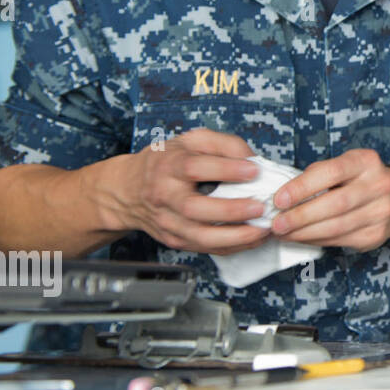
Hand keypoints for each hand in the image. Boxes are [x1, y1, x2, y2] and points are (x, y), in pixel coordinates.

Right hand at [118, 128, 268, 254]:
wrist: (128, 190)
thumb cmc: (166, 162)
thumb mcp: (191, 141)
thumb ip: (224, 144)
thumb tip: (253, 160)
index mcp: (169, 166)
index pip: (194, 168)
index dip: (225, 169)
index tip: (254, 170)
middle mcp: (165, 195)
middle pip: (193, 208)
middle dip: (230, 210)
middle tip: (259, 206)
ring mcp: (167, 221)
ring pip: (199, 236)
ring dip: (234, 236)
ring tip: (262, 229)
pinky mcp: (173, 239)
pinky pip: (204, 247)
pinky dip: (231, 247)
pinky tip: (252, 239)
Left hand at [270, 149, 389, 251]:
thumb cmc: (359, 180)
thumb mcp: (344, 165)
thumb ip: (318, 175)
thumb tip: (282, 196)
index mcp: (366, 162)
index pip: (332, 172)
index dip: (303, 187)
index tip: (279, 199)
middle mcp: (378, 185)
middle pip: (336, 204)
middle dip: (301, 216)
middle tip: (276, 223)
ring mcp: (380, 212)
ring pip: (337, 227)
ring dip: (304, 233)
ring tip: (283, 234)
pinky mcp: (376, 235)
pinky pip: (340, 240)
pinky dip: (316, 240)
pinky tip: (300, 238)